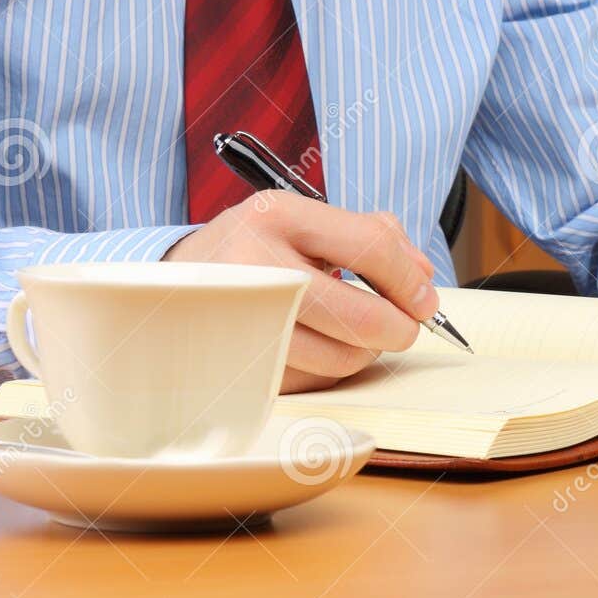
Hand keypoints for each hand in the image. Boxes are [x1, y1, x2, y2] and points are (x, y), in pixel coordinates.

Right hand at [163, 192, 438, 392]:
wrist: (173, 280)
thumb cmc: (254, 248)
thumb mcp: (304, 221)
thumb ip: (371, 236)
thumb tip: (423, 278)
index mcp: (278, 215)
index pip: (370, 247)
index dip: (409, 280)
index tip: (424, 301)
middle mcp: (253, 264)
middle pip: (358, 314)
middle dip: (397, 327)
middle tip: (403, 328)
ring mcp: (240, 319)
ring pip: (338, 358)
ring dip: (364, 353)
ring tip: (357, 336)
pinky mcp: (236, 362)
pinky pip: (311, 381)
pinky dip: (329, 369)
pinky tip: (321, 348)